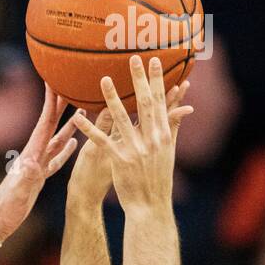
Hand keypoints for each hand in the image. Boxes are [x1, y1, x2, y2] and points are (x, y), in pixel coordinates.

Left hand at [0, 87, 80, 241]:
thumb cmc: (6, 210)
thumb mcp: (18, 194)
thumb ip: (26, 178)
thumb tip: (32, 163)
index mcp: (31, 155)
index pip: (44, 124)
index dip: (50, 102)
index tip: (55, 80)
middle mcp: (34, 156)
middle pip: (50, 125)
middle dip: (60, 105)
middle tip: (71, 85)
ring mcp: (37, 166)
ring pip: (56, 140)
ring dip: (68, 125)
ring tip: (82, 111)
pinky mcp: (39, 177)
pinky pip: (55, 159)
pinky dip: (65, 149)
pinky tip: (73, 143)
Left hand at [74, 56, 193, 213]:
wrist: (150, 207)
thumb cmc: (158, 180)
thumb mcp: (169, 153)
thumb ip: (173, 128)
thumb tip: (184, 109)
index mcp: (163, 135)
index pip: (161, 102)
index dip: (158, 81)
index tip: (154, 62)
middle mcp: (151, 139)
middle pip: (145, 104)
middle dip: (139, 80)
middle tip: (133, 58)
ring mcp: (135, 150)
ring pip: (123, 119)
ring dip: (113, 98)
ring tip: (105, 79)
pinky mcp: (119, 161)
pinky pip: (102, 141)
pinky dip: (91, 129)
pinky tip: (80, 117)